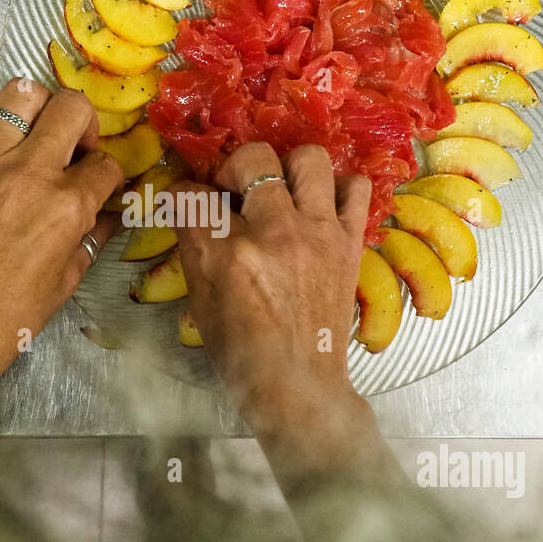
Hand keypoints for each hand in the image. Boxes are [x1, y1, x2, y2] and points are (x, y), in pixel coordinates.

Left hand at [0, 79, 122, 467]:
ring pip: (21, 94)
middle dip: (83, 124)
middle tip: (73, 147)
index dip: (108, 174)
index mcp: (67, 207)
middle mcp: (29, 174)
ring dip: (36, 112)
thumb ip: (92, 236)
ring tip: (31, 136)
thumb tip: (109, 214)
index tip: (99, 183)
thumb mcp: (68, 279)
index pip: (106, 165)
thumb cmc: (11, 315)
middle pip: (72, 108)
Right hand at [174, 143, 394, 490]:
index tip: (192, 201)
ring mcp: (317, 234)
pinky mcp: (349, 242)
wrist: (297, 383)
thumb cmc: (240, 350)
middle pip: (252, 158)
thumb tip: (191, 204)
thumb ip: (195, 245)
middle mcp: (273, 234)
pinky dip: (337, 190)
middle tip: (235, 192)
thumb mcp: (200, 299)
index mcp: (226, 254)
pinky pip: (355, 188)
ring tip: (281, 192)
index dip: (187, 192)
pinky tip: (319, 208)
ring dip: (288, 169)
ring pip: (309, 159)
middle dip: (234, 168)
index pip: (194, 193)